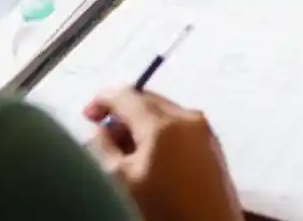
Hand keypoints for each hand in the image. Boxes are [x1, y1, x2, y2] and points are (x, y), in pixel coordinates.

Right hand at [85, 88, 242, 220]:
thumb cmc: (164, 211)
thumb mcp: (118, 181)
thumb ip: (102, 146)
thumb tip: (100, 129)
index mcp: (164, 124)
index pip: (127, 94)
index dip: (102, 100)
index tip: (89, 115)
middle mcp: (190, 119)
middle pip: (148, 101)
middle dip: (123, 114)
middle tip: (105, 138)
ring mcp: (206, 133)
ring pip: (164, 114)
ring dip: (142, 127)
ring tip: (127, 156)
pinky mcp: (213, 148)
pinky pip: (180, 128)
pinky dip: (161, 136)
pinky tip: (151, 161)